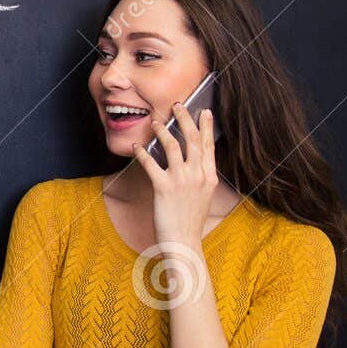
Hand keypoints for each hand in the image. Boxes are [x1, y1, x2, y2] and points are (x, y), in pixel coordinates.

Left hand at [131, 102, 216, 245]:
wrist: (184, 242)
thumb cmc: (190, 220)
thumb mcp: (204, 195)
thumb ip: (201, 176)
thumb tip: (195, 161)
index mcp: (209, 176)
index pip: (208, 145)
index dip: (206, 126)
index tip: (204, 111)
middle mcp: (198, 175)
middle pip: (192, 139)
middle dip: (184, 119)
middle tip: (177, 105)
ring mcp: (181, 181)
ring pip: (172, 146)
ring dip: (162, 131)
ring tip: (154, 121)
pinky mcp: (163, 188)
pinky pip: (151, 163)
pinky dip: (142, 152)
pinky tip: (136, 146)